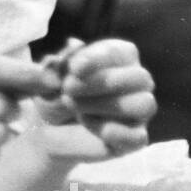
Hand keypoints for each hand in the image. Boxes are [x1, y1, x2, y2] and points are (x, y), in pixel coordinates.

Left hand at [41, 39, 156, 157]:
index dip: (98, 59)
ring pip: (145, 104)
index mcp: (119, 57)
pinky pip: (138, 137)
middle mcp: (137, 82)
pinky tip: (87, 124)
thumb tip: (67, 50)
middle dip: (102, 82)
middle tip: (68, 89)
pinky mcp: (134, 139)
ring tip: (74, 105)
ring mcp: (139, 112)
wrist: (48, 128)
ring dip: (107, 104)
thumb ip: (53, 65)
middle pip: (141, 77)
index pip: (120, 52)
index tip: (74, 68)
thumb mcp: (46, 78)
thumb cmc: (53, 94)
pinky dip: (113, 132)